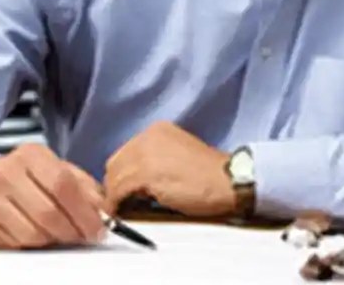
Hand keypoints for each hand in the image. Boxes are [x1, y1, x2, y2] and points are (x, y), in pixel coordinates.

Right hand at [0, 143, 107, 249]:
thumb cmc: (25, 179)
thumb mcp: (55, 170)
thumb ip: (83, 186)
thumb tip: (103, 210)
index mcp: (30, 155)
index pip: (63, 185)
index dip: (85, 212)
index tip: (98, 229)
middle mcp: (5, 172)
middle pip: (49, 213)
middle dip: (72, 232)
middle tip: (83, 238)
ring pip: (33, 234)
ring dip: (53, 241)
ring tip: (58, 235)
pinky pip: (15, 245)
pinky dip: (32, 246)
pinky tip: (36, 236)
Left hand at [103, 120, 235, 216]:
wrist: (229, 180)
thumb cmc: (210, 175)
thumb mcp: (178, 156)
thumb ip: (156, 160)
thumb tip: (136, 182)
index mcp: (157, 131)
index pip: (126, 152)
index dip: (122, 173)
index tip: (123, 189)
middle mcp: (147, 137)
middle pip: (116, 163)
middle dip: (114, 183)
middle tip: (120, 202)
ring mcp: (145, 154)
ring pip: (115, 176)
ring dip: (114, 195)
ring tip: (120, 210)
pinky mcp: (146, 174)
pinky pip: (119, 190)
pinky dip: (116, 203)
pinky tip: (119, 213)